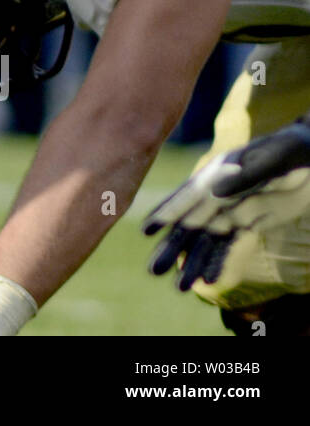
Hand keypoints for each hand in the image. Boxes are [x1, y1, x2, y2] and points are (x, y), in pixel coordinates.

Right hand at [144, 117, 309, 290]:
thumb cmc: (294, 151)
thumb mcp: (274, 160)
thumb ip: (246, 176)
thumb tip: (213, 192)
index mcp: (219, 173)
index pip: (189, 196)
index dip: (167, 212)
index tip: (146, 230)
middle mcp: (219, 192)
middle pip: (191, 223)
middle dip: (173, 247)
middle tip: (154, 271)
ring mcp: (233, 208)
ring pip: (207, 239)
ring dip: (193, 262)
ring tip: (179, 289)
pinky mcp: (249, 220)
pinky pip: (230, 245)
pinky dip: (219, 262)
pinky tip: (210, 281)